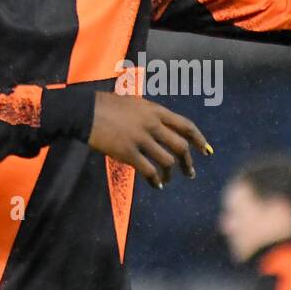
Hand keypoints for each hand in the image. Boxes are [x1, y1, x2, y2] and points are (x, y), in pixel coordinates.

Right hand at [87, 93, 211, 188]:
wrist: (83, 111)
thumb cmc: (105, 106)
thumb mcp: (134, 103)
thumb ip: (150, 115)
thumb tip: (163, 129)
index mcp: (155, 110)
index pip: (186, 125)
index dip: (199, 139)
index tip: (207, 151)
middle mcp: (152, 124)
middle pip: (181, 146)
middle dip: (188, 162)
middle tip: (190, 172)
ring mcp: (141, 139)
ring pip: (167, 161)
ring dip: (170, 174)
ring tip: (167, 181)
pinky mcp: (128, 152)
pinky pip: (148, 171)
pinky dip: (155, 181)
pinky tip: (156, 185)